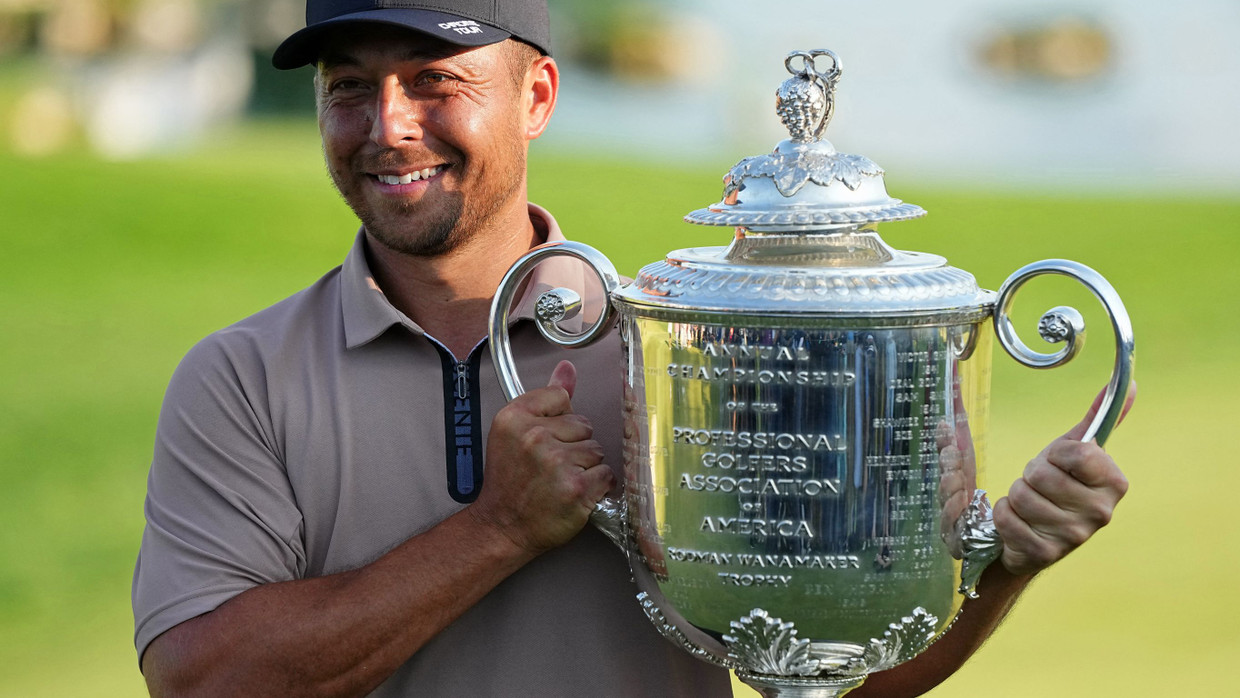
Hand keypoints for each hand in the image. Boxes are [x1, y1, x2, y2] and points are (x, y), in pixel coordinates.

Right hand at [470, 360, 613, 554]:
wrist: (502, 527)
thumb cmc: (510, 482)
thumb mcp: (515, 432)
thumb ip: (545, 399)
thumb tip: (567, 368)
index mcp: (515, 417)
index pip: (562, 398)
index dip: (558, 421)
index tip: (544, 440)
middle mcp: (534, 436)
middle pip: (584, 425)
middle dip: (573, 445)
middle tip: (549, 467)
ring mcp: (557, 463)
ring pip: (596, 450)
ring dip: (585, 467)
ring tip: (559, 481)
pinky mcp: (577, 488)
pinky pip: (606, 475)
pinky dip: (596, 487)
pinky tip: (574, 493)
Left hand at [993, 384, 1135, 575]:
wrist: (1036, 534)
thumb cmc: (1057, 485)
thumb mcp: (1075, 450)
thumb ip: (1100, 418)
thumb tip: (1129, 384)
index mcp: (1114, 483)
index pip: (1073, 452)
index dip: (1055, 453)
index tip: (1058, 463)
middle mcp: (1101, 512)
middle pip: (1040, 474)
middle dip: (1030, 475)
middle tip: (1039, 486)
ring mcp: (1075, 536)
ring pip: (1020, 495)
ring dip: (1015, 495)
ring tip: (1029, 503)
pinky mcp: (1045, 554)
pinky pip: (1006, 518)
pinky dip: (1002, 515)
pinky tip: (1018, 522)